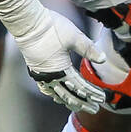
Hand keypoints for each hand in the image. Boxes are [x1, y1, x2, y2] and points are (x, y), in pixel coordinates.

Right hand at [0, 0, 107, 114]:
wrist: (27, 22)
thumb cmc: (51, 27)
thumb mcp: (74, 36)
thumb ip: (88, 49)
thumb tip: (103, 60)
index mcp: (60, 70)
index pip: (80, 87)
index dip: (91, 94)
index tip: (102, 99)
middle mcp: (49, 76)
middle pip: (69, 95)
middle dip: (82, 103)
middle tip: (94, 109)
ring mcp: (41, 75)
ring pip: (57, 94)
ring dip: (69, 101)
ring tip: (78, 107)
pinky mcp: (36, 70)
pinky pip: (46, 88)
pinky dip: (54, 94)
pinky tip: (57, 97)